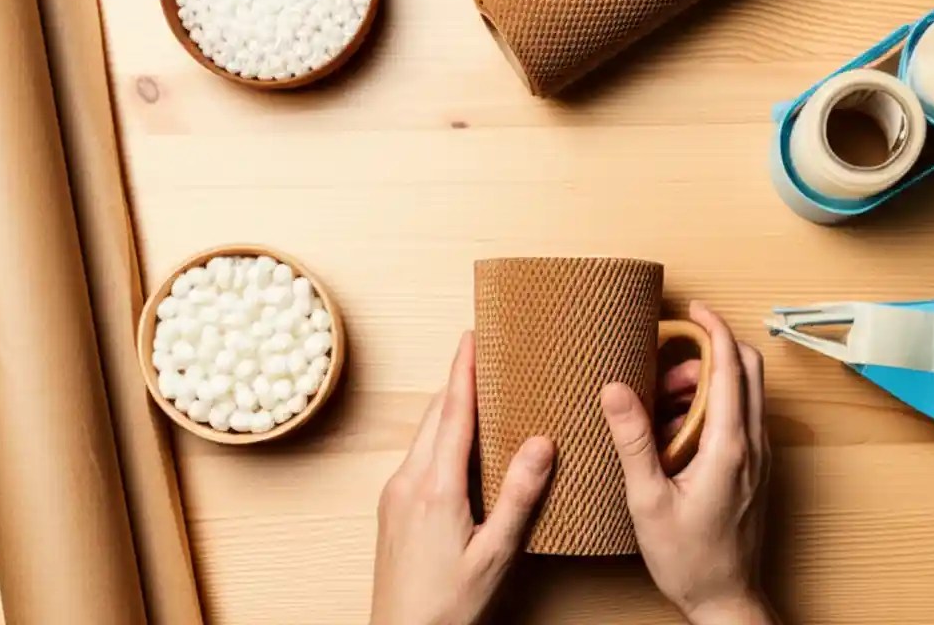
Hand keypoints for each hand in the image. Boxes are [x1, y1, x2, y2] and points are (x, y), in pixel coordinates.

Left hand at [371, 333, 554, 624]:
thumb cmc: (448, 605)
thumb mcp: (493, 554)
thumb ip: (518, 496)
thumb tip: (541, 442)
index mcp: (435, 488)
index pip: (453, 413)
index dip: (464, 371)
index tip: (472, 336)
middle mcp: (408, 481)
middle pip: (436, 414)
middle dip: (458, 380)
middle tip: (484, 351)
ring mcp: (395, 492)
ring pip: (424, 433)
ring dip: (449, 407)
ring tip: (479, 388)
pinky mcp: (392, 505)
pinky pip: (418, 454)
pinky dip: (441, 434)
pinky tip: (462, 442)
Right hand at [601, 302, 773, 624]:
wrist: (727, 600)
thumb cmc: (690, 559)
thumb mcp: (648, 499)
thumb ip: (633, 440)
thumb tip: (615, 389)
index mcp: (730, 446)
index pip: (731, 367)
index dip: (713, 329)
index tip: (693, 310)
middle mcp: (754, 445)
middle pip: (747, 370)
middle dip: (708, 354)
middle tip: (666, 367)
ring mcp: (760, 457)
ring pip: (745, 394)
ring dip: (708, 384)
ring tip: (661, 408)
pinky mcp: (756, 469)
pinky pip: (741, 419)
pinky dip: (713, 408)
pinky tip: (676, 435)